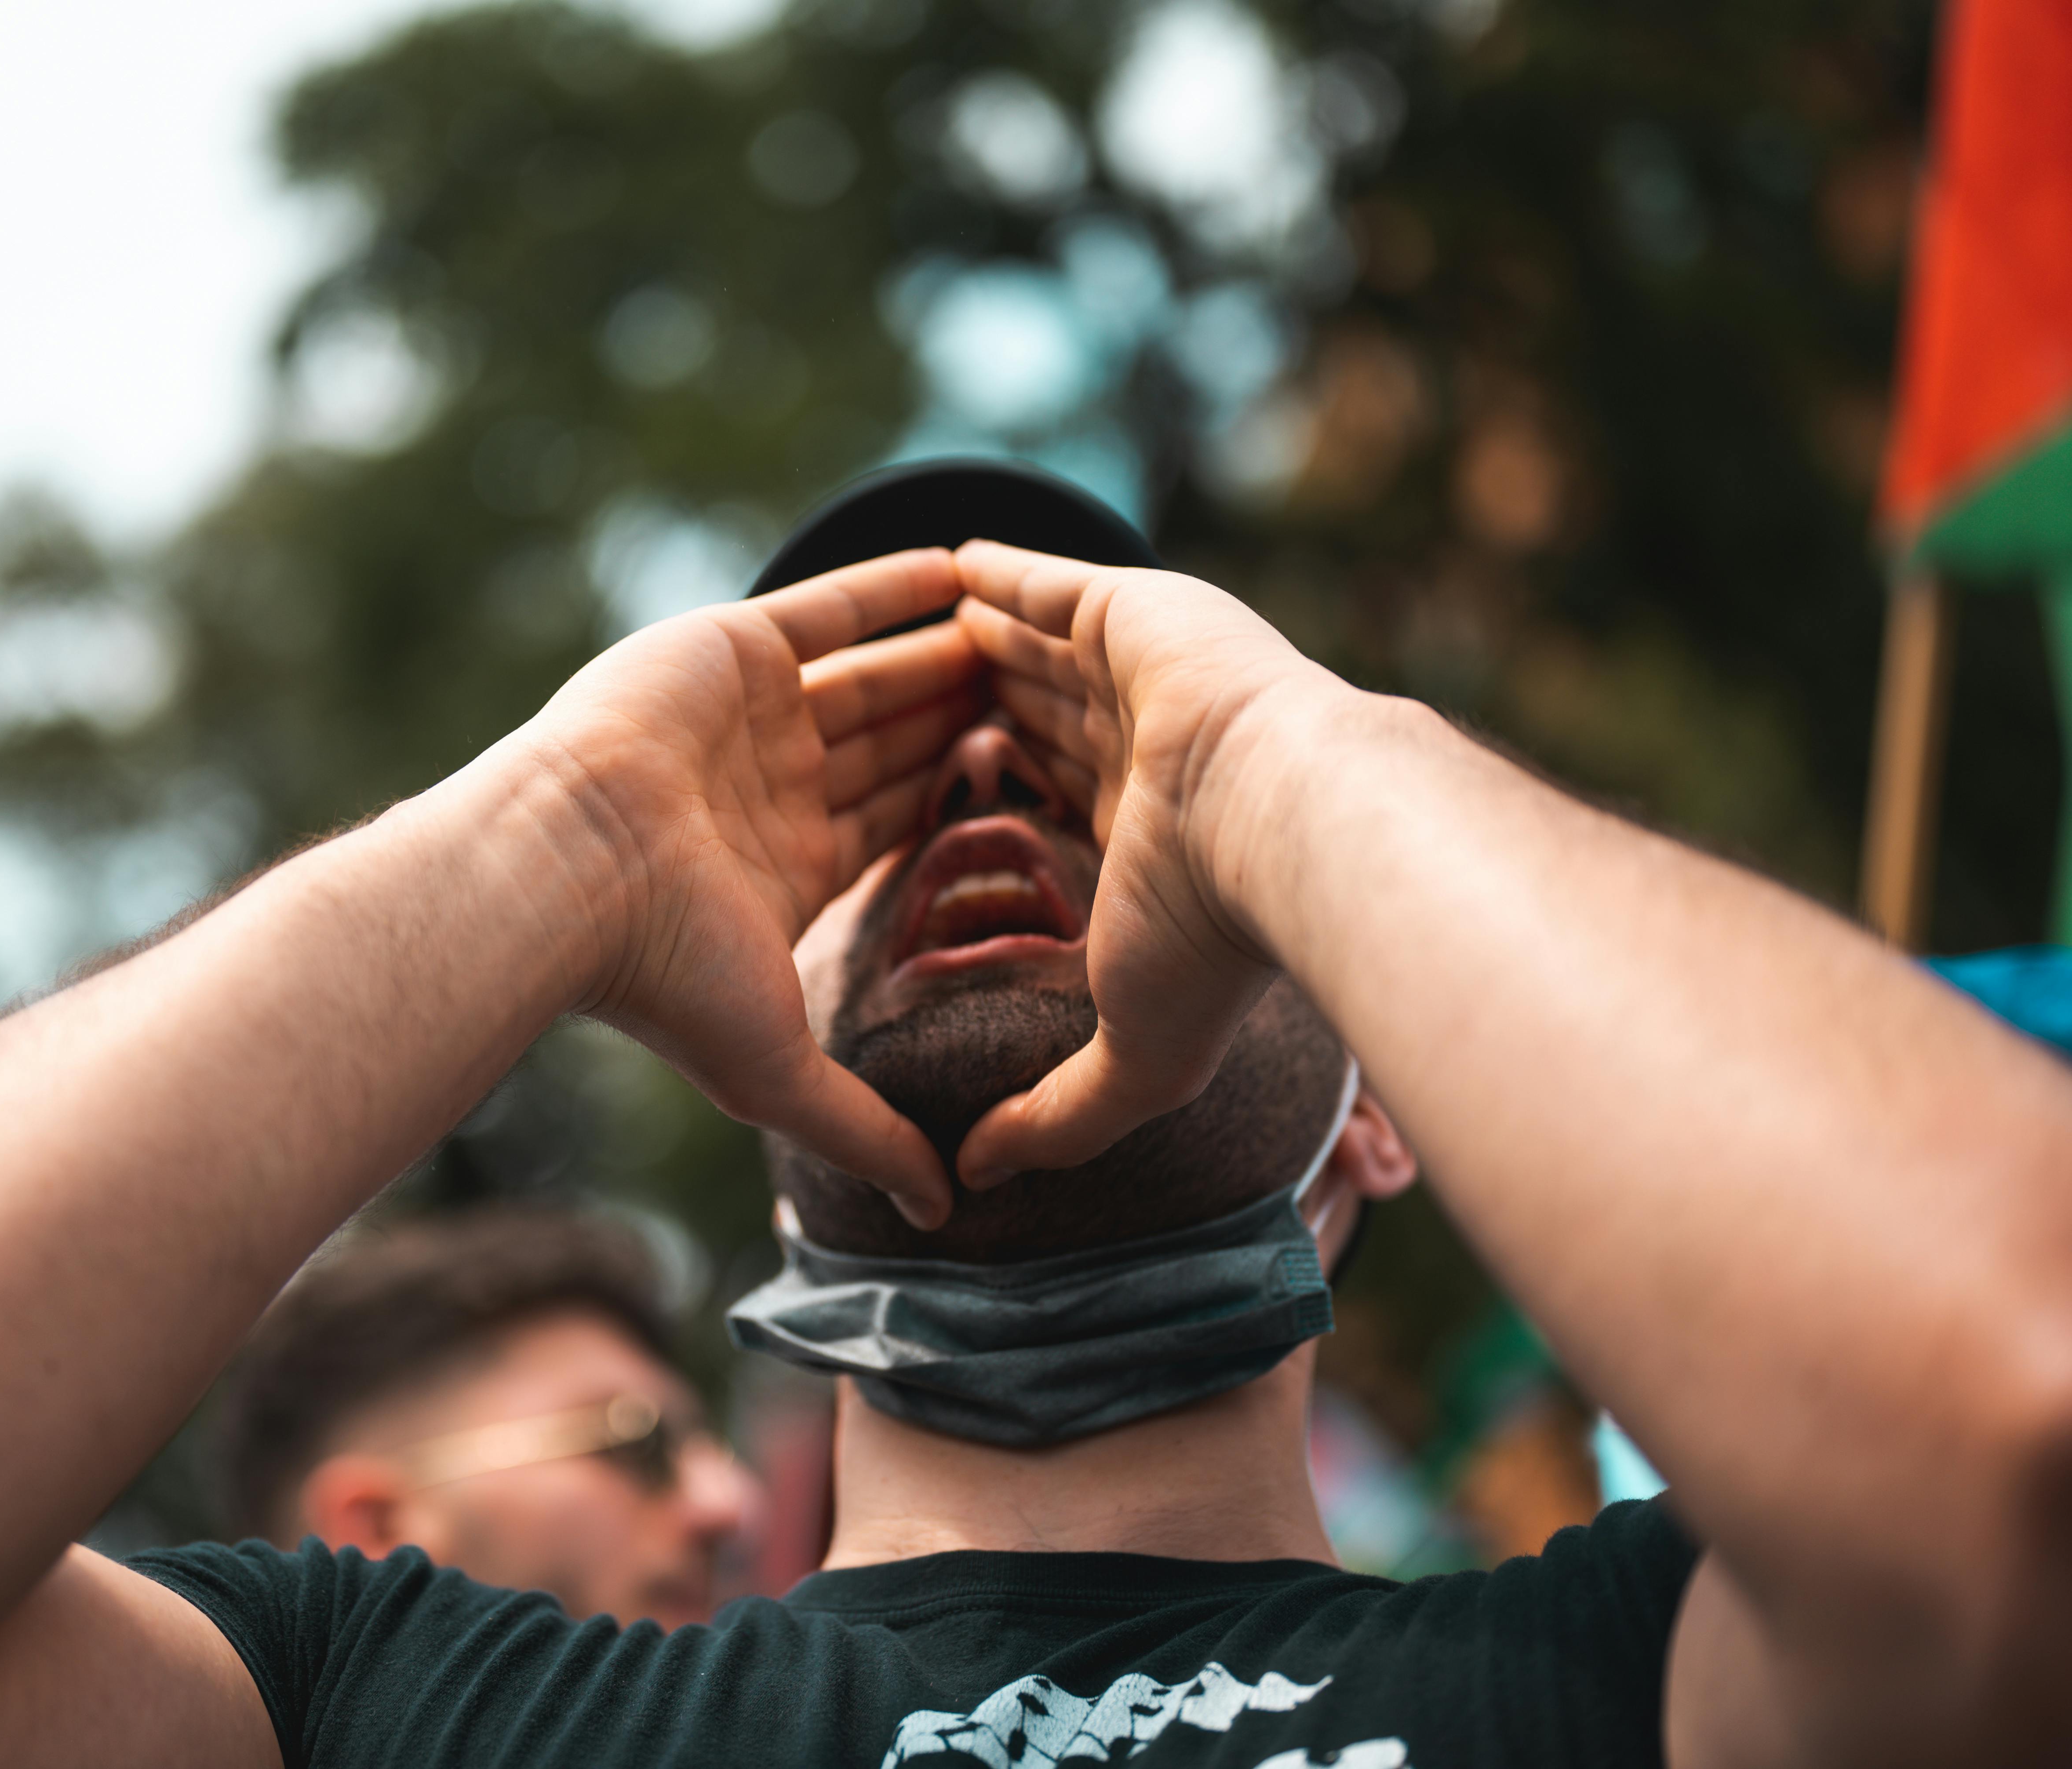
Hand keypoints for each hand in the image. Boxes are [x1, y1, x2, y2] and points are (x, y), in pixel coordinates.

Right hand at [531, 549, 984, 1224]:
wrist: (564, 874)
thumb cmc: (659, 976)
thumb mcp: (780, 1071)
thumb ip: (866, 1129)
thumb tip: (946, 1214)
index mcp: (787, 865)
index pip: (899, 823)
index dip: (967, 803)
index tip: (1046, 784)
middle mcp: (770, 786)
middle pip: (897, 741)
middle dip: (970, 717)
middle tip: (1058, 691)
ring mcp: (748, 716)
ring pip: (873, 672)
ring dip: (947, 649)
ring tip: (1032, 623)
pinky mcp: (729, 649)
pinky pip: (830, 608)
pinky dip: (894, 586)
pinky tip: (963, 565)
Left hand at [947, 540, 1348, 1188]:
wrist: (1295, 827)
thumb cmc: (1218, 944)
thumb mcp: (1131, 1059)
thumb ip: (1054, 1116)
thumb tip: (975, 1182)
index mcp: (1150, 832)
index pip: (1053, 807)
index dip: (991, 804)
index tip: (933, 812)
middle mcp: (1150, 744)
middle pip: (1035, 720)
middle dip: (971, 714)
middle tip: (886, 716)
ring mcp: (1147, 670)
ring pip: (1034, 650)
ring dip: (974, 640)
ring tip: (901, 632)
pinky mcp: (1137, 610)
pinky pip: (1043, 582)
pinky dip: (994, 572)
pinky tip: (944, 565)